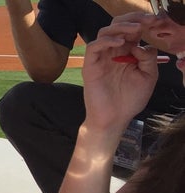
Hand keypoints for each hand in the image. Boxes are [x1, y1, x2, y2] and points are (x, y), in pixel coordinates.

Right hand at [82, 13, 158, 133]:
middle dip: (132, 20)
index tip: (155, 21)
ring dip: (121, 27)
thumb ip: (148, 58)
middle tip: (146, 21)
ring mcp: (101, 58)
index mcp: (128, 53)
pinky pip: (94, 47)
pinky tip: (120, 42)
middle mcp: (113, 52)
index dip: (143, 23)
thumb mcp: (149, 77)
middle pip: (117, 26)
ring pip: (105, 32)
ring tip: (135, 30)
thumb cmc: (130, 100)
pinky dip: (106, 41)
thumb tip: (140, 45)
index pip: (132, 31)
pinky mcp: (91, 66)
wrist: (115, 118)